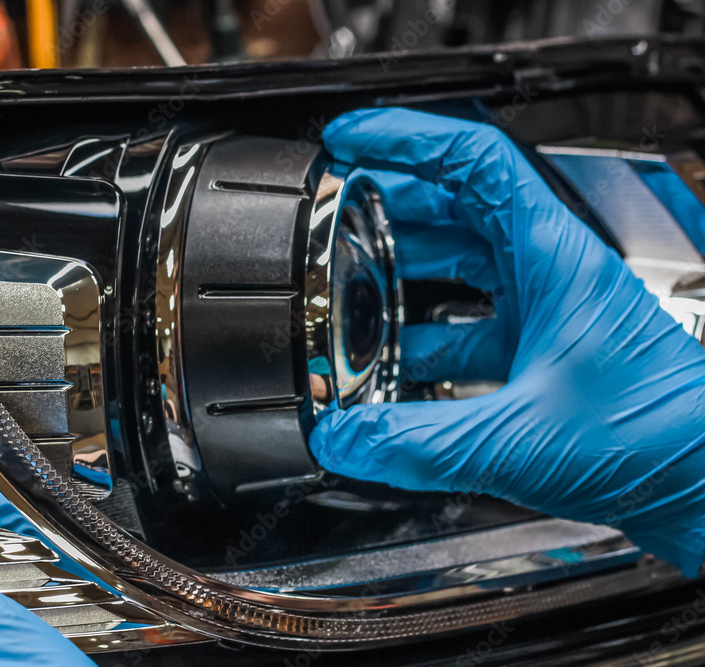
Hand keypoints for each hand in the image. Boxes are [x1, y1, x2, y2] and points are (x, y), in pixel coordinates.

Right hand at [310, 108, 704, 576]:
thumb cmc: (665, 437)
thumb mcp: (517, 438)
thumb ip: (413, 443)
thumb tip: (342, 439)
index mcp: (552, 258)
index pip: (472, 161)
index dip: (404, 139)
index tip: (351, 142)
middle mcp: (551, 273)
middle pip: (458, 208)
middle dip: (388, 207)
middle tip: (337, 215)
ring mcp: (550, 312)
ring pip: (465, 266)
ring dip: (406, 274)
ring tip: (354, 288)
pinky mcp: (547, 353)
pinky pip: (473, 326)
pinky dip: (428, 337)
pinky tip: (396, 368)